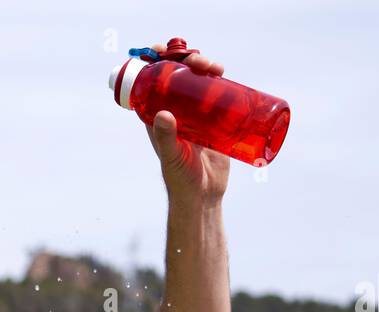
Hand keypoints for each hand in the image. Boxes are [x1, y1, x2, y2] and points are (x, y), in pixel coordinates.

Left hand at [143, 41, 230, 203]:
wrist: (204, 196)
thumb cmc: (181, 179)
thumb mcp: (173, 157)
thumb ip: (167, 138)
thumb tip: (163, 113)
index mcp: (157, 116)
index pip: (153, 82)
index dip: (155, 62)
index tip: (161, 49)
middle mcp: (175, 111)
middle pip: (179, 76)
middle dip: (187, 60)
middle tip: (200, 62)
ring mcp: (196, 114)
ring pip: (198, 81)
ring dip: (205, 67)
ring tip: (216, 69)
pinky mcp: (215, 120)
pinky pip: (217, 95)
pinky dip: (220, 81)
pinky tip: (225, 75)